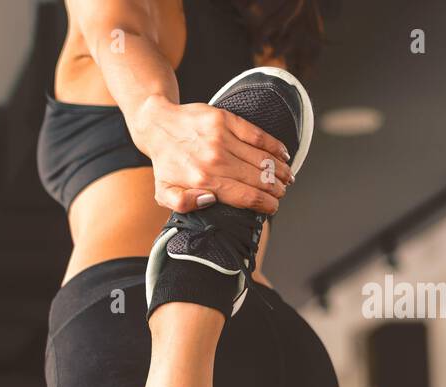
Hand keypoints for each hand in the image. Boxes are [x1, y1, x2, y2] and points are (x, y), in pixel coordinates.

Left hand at [132, 95, 293, 213]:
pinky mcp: (227, 120)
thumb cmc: (166, 163)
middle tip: (281, 194)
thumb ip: (183, 203)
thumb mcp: (164, 193)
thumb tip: (209, 201)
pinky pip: (258, 135)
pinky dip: (275, 146)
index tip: (272, 207)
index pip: (245, 197)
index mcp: (203, 181)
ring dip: (280, 170)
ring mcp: (222, 138)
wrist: (158, 126)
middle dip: (275, 189)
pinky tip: (284, 155)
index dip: (264, 204)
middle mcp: (215, 160)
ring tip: (287, 178)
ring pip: (262, 158)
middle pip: (258, 179)